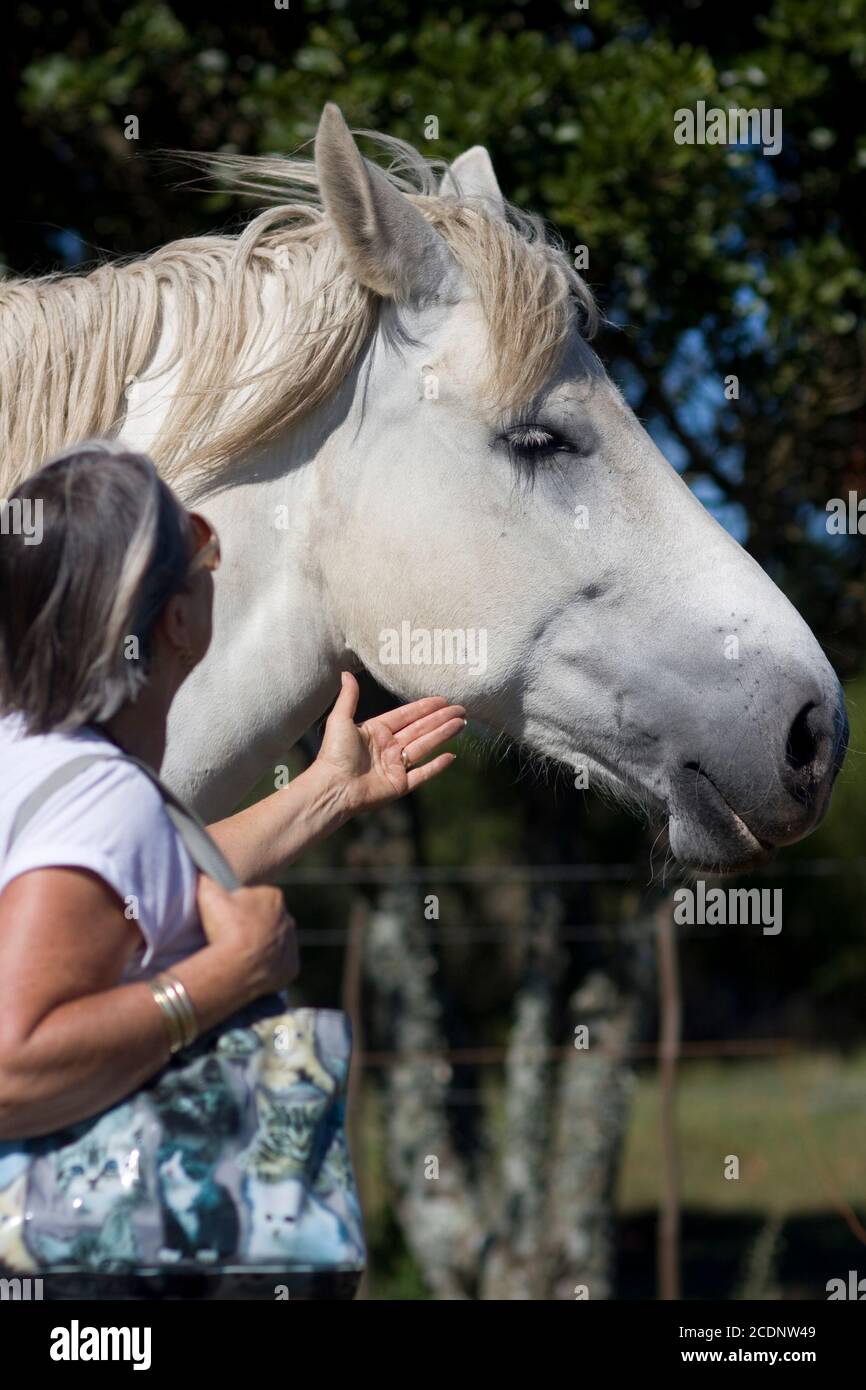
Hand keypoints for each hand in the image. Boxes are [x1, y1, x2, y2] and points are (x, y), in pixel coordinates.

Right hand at [196, 875, 299, 1002]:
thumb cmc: (224, 927)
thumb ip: (207, 878)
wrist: (235, 965)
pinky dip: (267, 967)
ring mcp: (291, 944)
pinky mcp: (291, 967)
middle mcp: (288, 919)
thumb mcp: (208, 892)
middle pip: (267, 920)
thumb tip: (201, 869)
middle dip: (252, 926)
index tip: (227, 918)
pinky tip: (250, 969)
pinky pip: (279, 965)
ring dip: (260, 946)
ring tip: (238, 955)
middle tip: (230, 937)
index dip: (239, 907)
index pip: (257, 897)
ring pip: (274, 942)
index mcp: (273, 897)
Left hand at [315, 672, 466, 813]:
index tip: (442, 700)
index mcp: (377, 732)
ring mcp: (396, 767)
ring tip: (461, 724)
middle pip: (420, 729)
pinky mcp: (400, 785)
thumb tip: (345, 673)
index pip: (406, 716)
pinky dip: (437, 766)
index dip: (424, 707)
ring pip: (425, 747)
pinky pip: (423, 774)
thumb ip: (348, 697)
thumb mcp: (340, 720)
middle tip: (460, 710)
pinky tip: (451, 756)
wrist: (333, 787)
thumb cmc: (334, 754)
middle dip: (440, 719)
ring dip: (443, 735)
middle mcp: (388, 748)